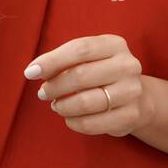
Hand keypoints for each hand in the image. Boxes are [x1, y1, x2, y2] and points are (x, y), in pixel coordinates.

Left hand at [25, 34, 155, 136]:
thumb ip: (61, 61)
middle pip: (81, 75)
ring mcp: (132, 91)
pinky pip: (93, 123)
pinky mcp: (131, 115)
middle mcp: (127, 65)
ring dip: (63, 106)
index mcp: (115, 44)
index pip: (79, 49)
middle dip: (55, 86)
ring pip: (86, 102)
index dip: (52, 61)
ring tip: (56, 105)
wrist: (138, 98)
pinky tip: (69, 118)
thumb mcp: (87, 59)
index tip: (30, 72)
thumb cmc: (101, 73)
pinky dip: (74, 122)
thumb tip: (33, 71)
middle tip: (43, 93)